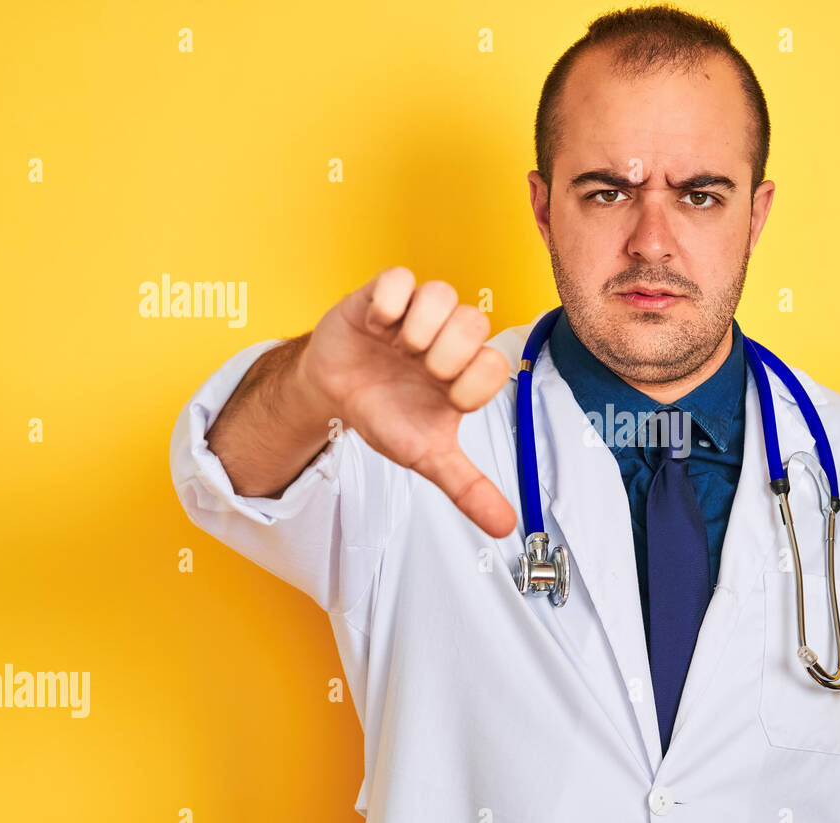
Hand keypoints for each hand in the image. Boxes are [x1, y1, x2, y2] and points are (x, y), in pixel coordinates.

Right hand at [297, 267, 517, 537]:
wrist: (334, 392)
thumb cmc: (386, 414)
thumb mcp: (426, 456)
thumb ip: (467, 487)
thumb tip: (505, 527)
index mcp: (465, 372)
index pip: (496, 364)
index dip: (475, 384)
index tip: (448, 402)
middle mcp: (447, 337)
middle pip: (475, 322)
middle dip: (448, 355)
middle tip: (421, 371)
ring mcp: (416, 314)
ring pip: (441, 294)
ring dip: (420, 328)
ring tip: (398, 348)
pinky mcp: (381, 294)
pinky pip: (398, 278)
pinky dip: (388, 303)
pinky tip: (375, 327)